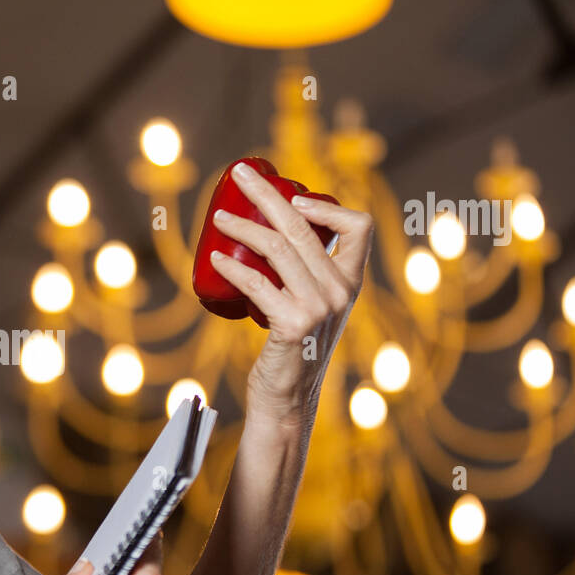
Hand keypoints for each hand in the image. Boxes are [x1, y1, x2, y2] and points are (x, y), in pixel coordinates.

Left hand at [208, 161, 373, 427]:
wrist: (288, 399)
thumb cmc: (292, 350)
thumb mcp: (313, 309)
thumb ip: (307, 280)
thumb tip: (272, 238)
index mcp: (350, 281)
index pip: (360, 227)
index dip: (328, 205)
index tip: (294, 196)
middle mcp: (340, 290)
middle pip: (303, 225)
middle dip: (267, 193)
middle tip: (239, 174)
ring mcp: (319, 307)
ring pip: (277, 247)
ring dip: (242, 226)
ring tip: (219, 218)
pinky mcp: (293, 324)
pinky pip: (257, 282)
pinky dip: (231, 267)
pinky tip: (215, 258)